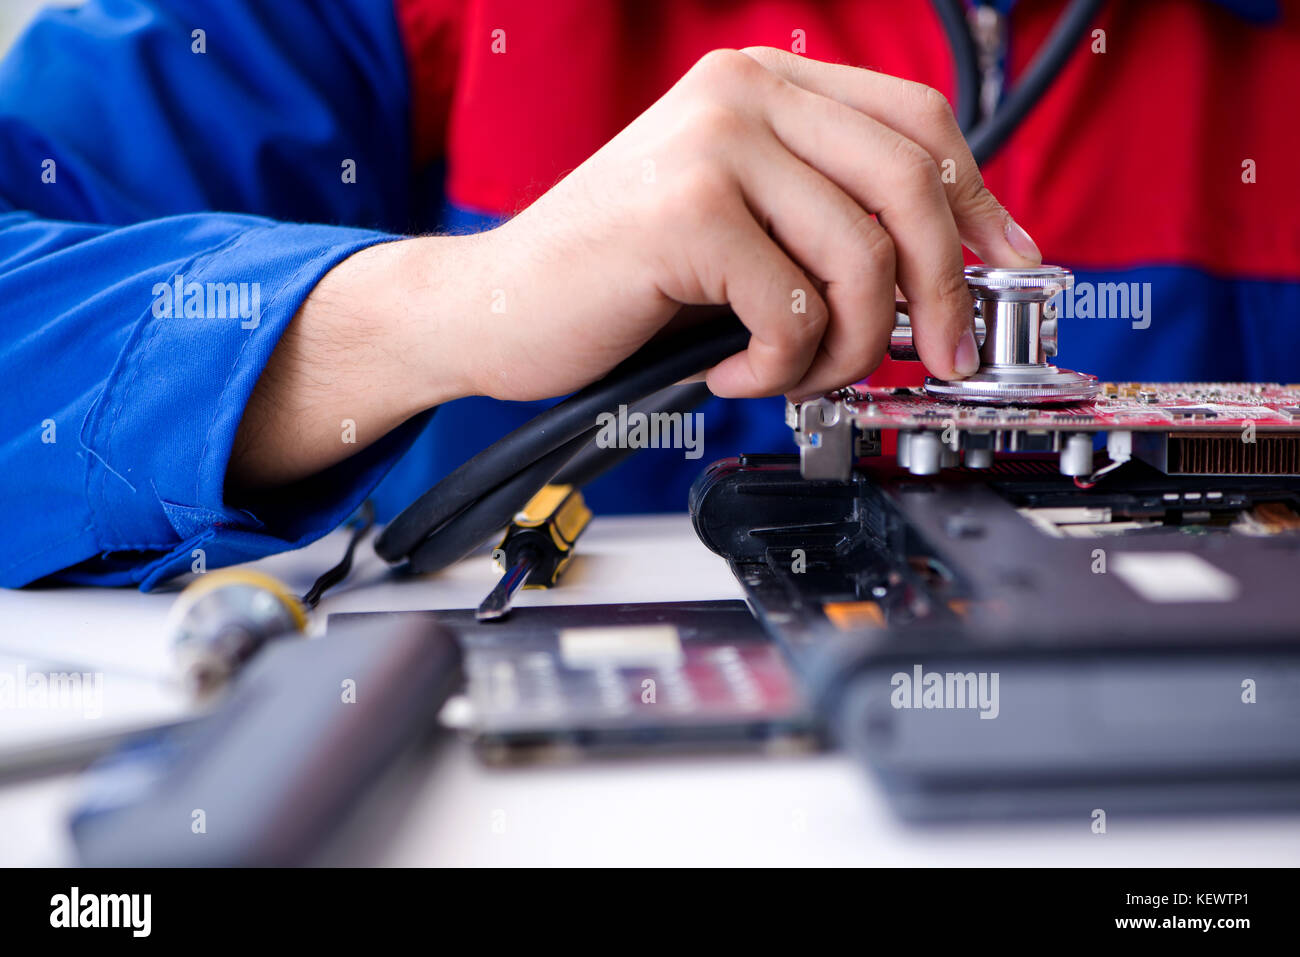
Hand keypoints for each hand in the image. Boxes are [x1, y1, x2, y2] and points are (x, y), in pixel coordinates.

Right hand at [458, 46, 1040, 402]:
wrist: (492, 306)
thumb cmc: (613, 278)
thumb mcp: (735, 228)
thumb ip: (821, 220)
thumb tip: (938, 274)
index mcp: (761, 83)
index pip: (917, 121)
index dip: (977, 199)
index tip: (1004, 266)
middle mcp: (742, 93)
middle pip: (913, 183)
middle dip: (945, 290)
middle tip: (939, 355)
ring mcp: (713, 145)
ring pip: (863, 260)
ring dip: (848, 348)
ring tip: (795, 375)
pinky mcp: (688, 212)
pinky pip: (796, 313)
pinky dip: (778, 369)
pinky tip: (728, 373)